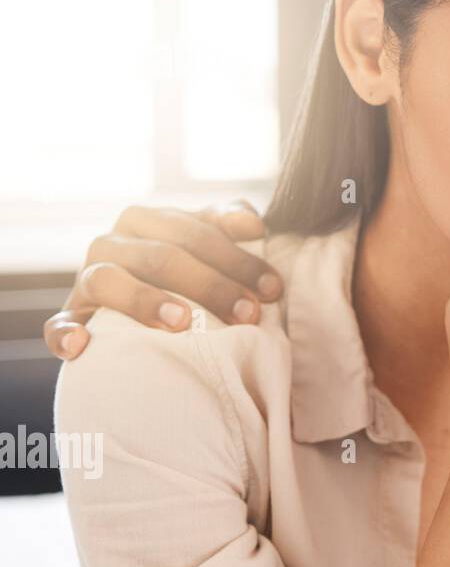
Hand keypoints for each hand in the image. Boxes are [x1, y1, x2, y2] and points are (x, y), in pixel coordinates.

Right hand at [43, 200, 282, 359]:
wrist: (132, 307)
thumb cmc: (183, 270)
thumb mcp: (204, 241)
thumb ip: (227, 221)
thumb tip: (252, 223)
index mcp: (146, 220)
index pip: (195, 232)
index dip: (237, 259)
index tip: (274, 288)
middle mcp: (111, 242)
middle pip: (161, 257)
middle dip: (210, 285)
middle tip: (248, 314)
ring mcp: (85, 278)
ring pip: (109, 280)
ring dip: (144, 300)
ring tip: (182, 323)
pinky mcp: (69, 315)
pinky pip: (58, 325)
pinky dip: (66, 333)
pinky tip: (83, 346)